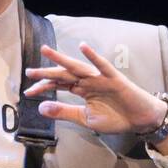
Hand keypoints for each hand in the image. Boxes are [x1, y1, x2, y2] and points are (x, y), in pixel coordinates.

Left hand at [25, 43, 164, 134]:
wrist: (139, 120)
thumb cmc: (115, 117)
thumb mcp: (84, 118)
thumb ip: (64, 112)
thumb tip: (40, 109)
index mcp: (81, 89)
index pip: (58, 85)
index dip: (43, 87)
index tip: (28, 92)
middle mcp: (88, 80)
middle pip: (63, 74)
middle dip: (46, 73)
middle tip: (28, 72)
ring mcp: (100, 78)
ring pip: (77, 66)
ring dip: (61, 58)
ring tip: (45, 50)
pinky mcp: (113, 78)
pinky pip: (102, 66)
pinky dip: (92, 56)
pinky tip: (82, 47)